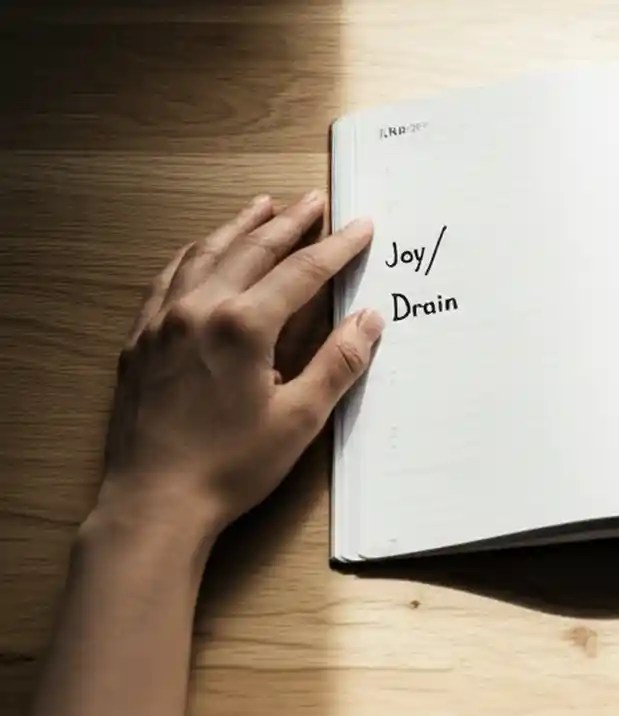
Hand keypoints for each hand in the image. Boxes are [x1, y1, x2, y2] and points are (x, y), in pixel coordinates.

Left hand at [94, 191, 381, 541]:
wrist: (155, 502)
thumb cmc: (230, 466)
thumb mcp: (300, 420)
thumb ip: (338, 363)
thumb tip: (369, 320)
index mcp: (243, 326)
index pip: (301, 272)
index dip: (336, 247)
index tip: (360, 226)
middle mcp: (199, 310)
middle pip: (251, 250)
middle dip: (288, 223)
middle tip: (314, 201)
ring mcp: (162, 322)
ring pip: (204, 255)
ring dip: (238, 228)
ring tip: (262, 207)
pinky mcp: (139, 341)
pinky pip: (167, 279)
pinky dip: (192, 256)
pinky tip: (201, 252)